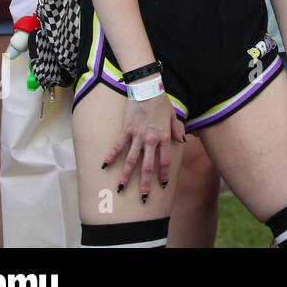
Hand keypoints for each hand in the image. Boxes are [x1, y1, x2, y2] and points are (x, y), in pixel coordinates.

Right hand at [104, 77, 183, 202]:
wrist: (147, 89)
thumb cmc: (162, 102)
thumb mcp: (174, 116)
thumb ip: (176, 130)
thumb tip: (181, 140)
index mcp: (164, 137)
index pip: (165, 161)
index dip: (163, 174)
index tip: (161, 186)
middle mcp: (151, 140)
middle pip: (148, 166)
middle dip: (146, 183)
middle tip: (143, 197)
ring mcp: (137, 136)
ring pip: (131, 160)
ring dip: (127, 176)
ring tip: (121, 188)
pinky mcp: (126, 130)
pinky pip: (118, 146)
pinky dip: (111, 156)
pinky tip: (105, 166)